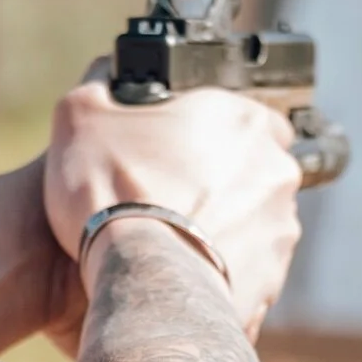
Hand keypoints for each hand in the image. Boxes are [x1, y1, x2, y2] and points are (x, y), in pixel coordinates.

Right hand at [42, 62, 303, 334]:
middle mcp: (275, 172)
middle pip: (252, 170)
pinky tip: (181, 275)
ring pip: (253, 224)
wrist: (138, 279)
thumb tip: (103, 80)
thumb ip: (100, 89)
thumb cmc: (114, 192)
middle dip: (218, 183)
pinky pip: (246, 273)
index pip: (244, 115)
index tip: (179, 150)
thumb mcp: (82, 118)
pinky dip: (220, 273)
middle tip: (170, 197)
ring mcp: (278, 230)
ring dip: (222, 229)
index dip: (209, 132)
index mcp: (243, 121)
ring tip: (171, 242)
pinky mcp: (270, 282)